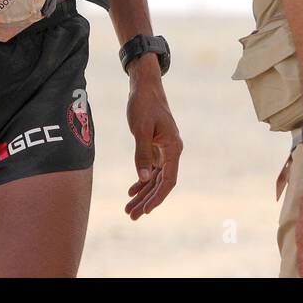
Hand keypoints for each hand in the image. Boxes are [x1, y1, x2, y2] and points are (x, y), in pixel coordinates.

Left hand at [123, 54, 181, 218]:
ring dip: (143, 194)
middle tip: (131, 216)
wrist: (145, 87)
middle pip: (161, 183)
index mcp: (173, 148)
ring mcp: (164, 150)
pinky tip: (132, 192)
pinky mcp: (156, 147)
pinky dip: (142, 181)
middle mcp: (172, 151)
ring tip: (128, 209)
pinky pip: (151, 170)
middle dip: (147, 200)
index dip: (157, 197)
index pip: (168, 180)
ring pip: (155, 178)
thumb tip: (144, 178)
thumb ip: (142, 153)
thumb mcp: (141, 129)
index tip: (145, 211)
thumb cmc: (144, 105)